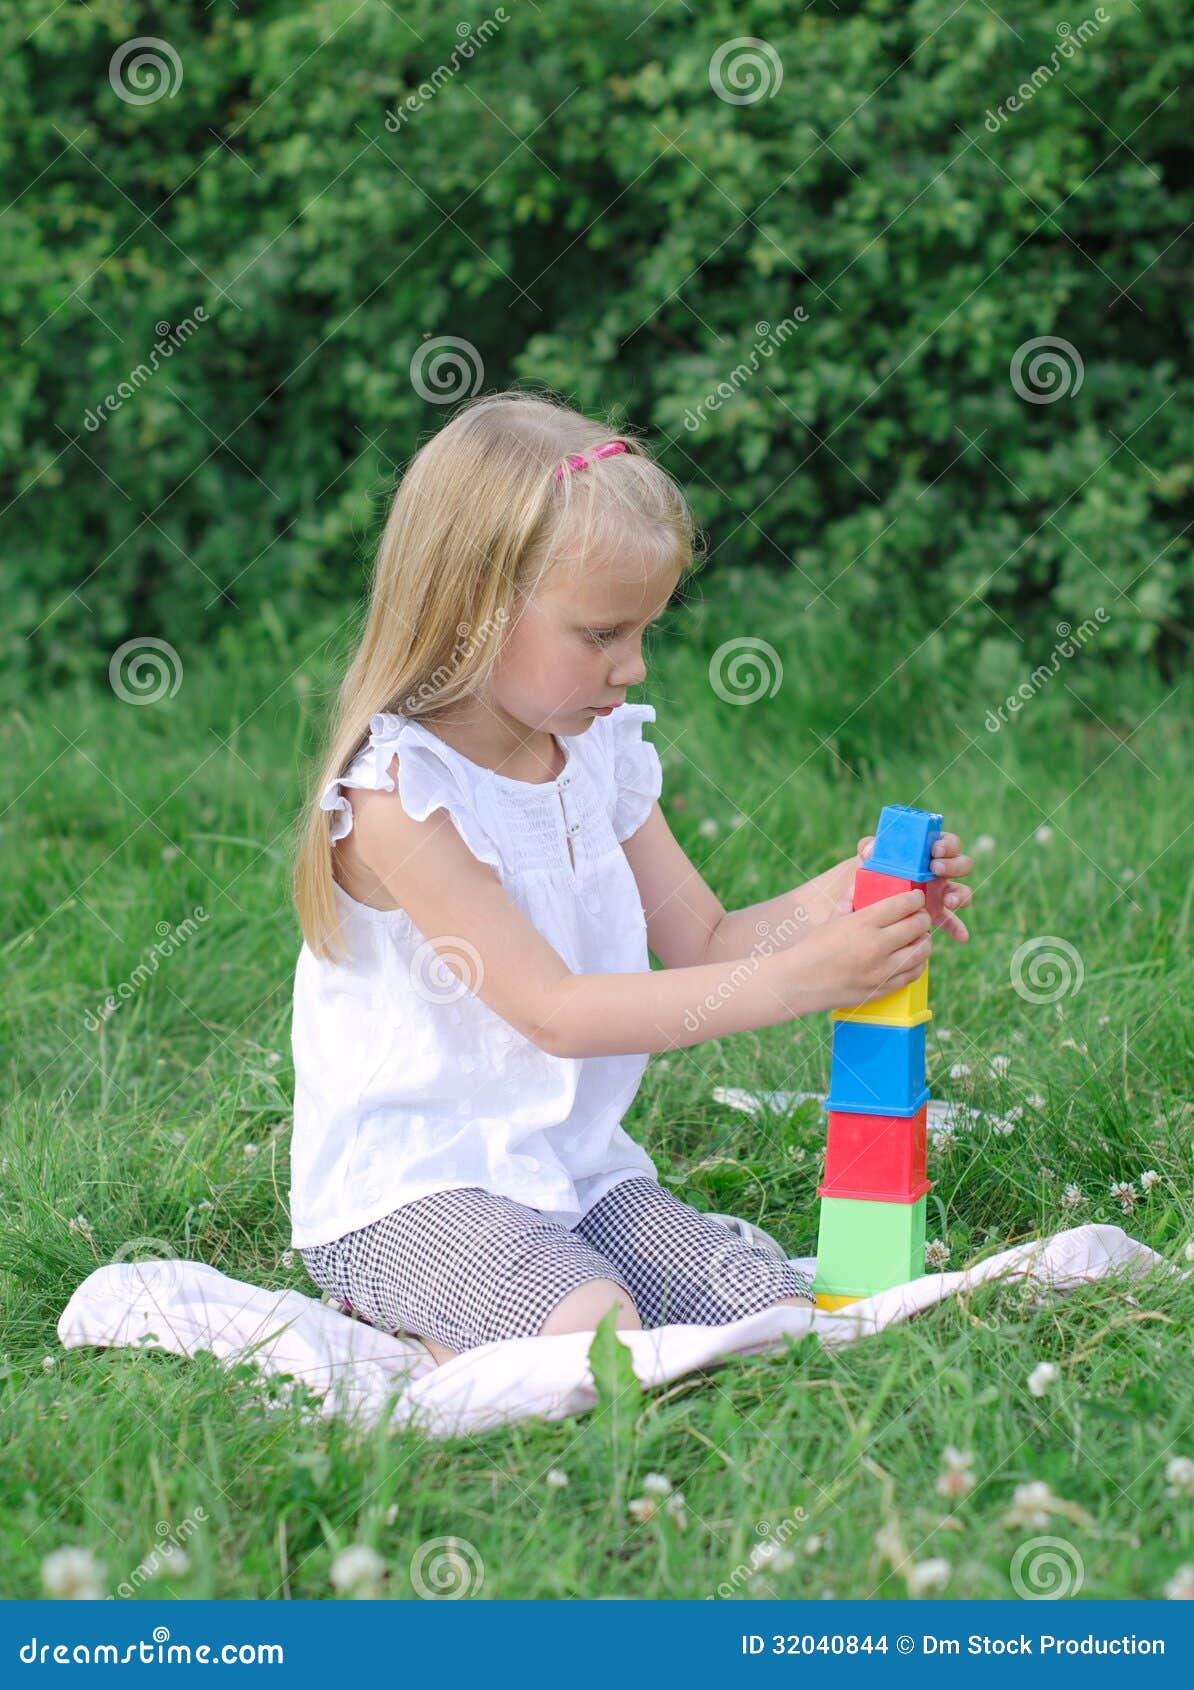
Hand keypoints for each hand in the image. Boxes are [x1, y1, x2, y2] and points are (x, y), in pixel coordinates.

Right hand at [787, 888, 932, 1012]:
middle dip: (923, 917)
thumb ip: (851, 902)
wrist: (799, 982)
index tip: (916, 897)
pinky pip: (912, 974)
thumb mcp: (832, 919)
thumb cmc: (813, 947)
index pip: (903, 904)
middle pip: (918, 926)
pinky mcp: (882, 989)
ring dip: (924, 941)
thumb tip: (861, 887)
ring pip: (921, 952)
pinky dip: (917, 963)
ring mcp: (881, 970)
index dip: (915, 898)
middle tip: (920, 916)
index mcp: (863, 923)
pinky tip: (912, 958)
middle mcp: (876, 945)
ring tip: (920, 937)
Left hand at [855, 830, 973, 942]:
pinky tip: (961, 936)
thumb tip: (871, 850)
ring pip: (962, 891)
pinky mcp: (936, 913)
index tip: (934, 849)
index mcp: (927, 853)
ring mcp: (940, 892)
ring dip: (960, 895)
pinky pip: (951, 920)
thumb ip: (869, 848)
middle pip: (962, 864)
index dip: (946, 844)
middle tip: (935, 869)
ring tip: (949, 901)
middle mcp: (938, 872)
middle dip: (953, 866)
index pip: (947, 843)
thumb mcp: (869, 857)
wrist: (865, 897)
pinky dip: (957, 928)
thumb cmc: (871, 871)